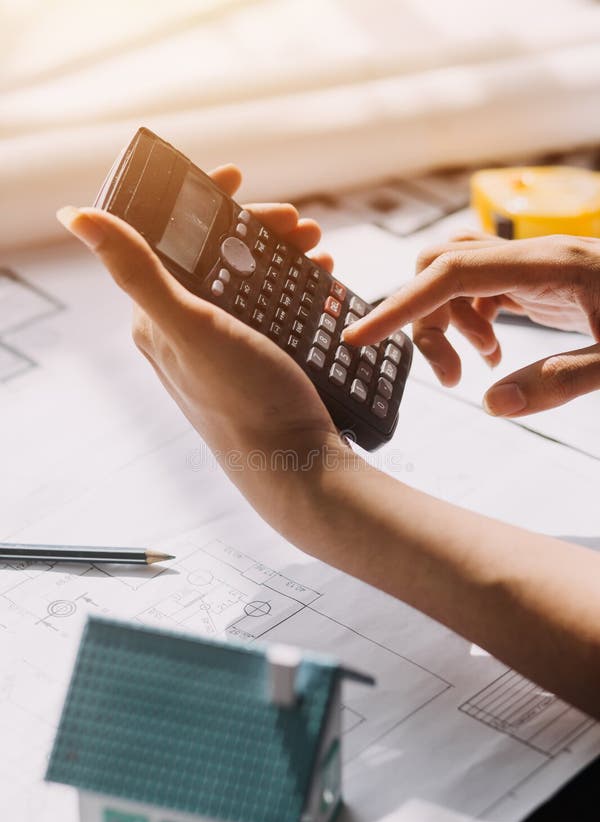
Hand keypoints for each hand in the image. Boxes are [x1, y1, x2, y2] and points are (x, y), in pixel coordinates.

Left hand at [56, 165, 352, 536]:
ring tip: (317, 243)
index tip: (237, 175)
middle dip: (255, 227)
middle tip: (298, 219)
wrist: (294, 465)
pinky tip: (320, 278)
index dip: (199, 200)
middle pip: (212, 255)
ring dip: (279, 252)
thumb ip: (138, 272)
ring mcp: (219, 347)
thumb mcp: (190, 328)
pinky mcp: (252, 361)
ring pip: (244, 279)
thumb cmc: (245, 401)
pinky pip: (269, 306)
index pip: (166, 239)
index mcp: (156, 318)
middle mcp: (182, 330)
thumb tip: (74, 215)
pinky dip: (293, 284)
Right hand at [343, 232, 599, 416]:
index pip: (450, 274)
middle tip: (452, 378)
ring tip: (479, 366)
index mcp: (551, 264)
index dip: (398, 306)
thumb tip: (492, 403)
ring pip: (456, 277)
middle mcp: (535, 255)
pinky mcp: (539, 280)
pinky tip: (494, 352)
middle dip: (426, 319)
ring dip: (447, 321)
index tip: (357, 339)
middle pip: (442, 267)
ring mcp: (536, 264)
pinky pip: (480, 289)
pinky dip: (470, 320)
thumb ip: (561, 381)